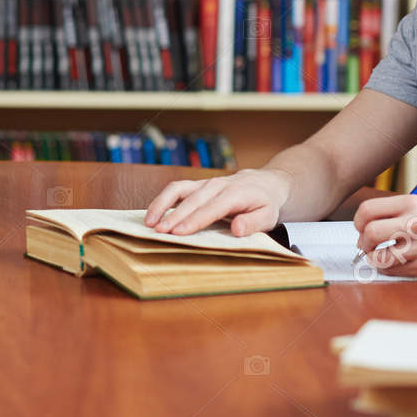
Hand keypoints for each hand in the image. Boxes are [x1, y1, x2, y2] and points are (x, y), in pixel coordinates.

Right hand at [142, 168, 291, 236]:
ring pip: (178, 190)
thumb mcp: (268, 216)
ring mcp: (204, 183)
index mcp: (235, 194)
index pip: (211, 208)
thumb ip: (253, 223)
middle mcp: (216, 185)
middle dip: (173, 216)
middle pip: (191, 201)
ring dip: (161, 205)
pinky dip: (162, 200)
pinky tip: (152, 215)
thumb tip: (237, 228)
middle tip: (159, 232)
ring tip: (149, 222)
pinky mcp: (196, 185)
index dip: (194, 220)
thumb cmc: (264, 204)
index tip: (178, 232)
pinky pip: (176, 189)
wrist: (263, 183)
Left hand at [353, 194, 416, 276]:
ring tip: (379, 254)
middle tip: (367, 244)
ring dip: (373, 258)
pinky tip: (394, 262)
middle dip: (363, 242)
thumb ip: (391, 212)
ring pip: (379, 257)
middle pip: (370, 233)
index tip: (362, 227)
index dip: (358, 221)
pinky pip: (392, 271)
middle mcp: (416, 223)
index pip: (368, 210)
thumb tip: (361, 227)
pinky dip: (387, 268)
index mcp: (411, 203)